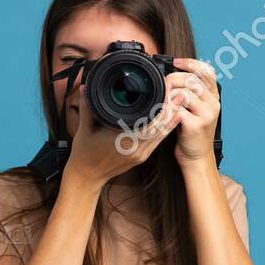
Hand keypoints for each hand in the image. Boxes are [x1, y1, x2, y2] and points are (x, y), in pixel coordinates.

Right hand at [61, 81, 176, 187]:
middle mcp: (134, 148)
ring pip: (161, 134)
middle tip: (180, 93)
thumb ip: (86, 106)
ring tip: (181, 102)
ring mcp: (140, 154)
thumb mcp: (84, 129)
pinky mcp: (142, 157)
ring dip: (172, 117)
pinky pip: (158, 141)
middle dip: (170, 108)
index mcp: (122, 139)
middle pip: (158, 126)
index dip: (158, 105)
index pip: (146, 120)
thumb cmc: (84, 154)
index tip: (163, 89)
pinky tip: (174, 118)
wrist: (87, 177)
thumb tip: (85, 87)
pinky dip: (166, 128)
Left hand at [167, 58, 219, 168]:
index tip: (176, 62)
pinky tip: (163, 111)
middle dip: (174, 78)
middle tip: (164, 85)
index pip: (207, 71)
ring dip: (169, 93)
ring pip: (185, 92)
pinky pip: (178, 109)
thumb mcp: (196, 109)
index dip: (191, 63)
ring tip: (163, 100)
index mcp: (214, 97)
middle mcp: (213, 104)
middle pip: (193, 79)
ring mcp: (206, 115)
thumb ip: (191, 92)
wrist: (196, 157)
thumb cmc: (192, 132)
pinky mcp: (196, 125)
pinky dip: (167, 107)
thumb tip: (174, 73)